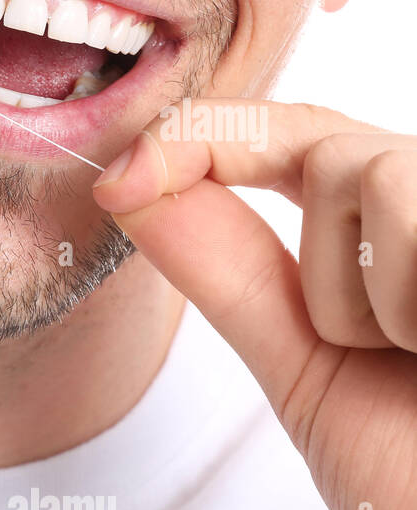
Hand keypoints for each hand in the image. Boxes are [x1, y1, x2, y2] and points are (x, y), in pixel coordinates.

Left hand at [93, 100, 416, 509]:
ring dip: (369, 300)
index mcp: (404, 238)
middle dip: (320, 267)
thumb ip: (231, 272)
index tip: (121, 179)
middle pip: (328, 150)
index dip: (201, 140)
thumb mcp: (309, 369)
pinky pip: (409, 205)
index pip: (296, 141)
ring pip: (369, 173)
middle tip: (386, 356)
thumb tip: (129, 183)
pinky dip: (407, 305)